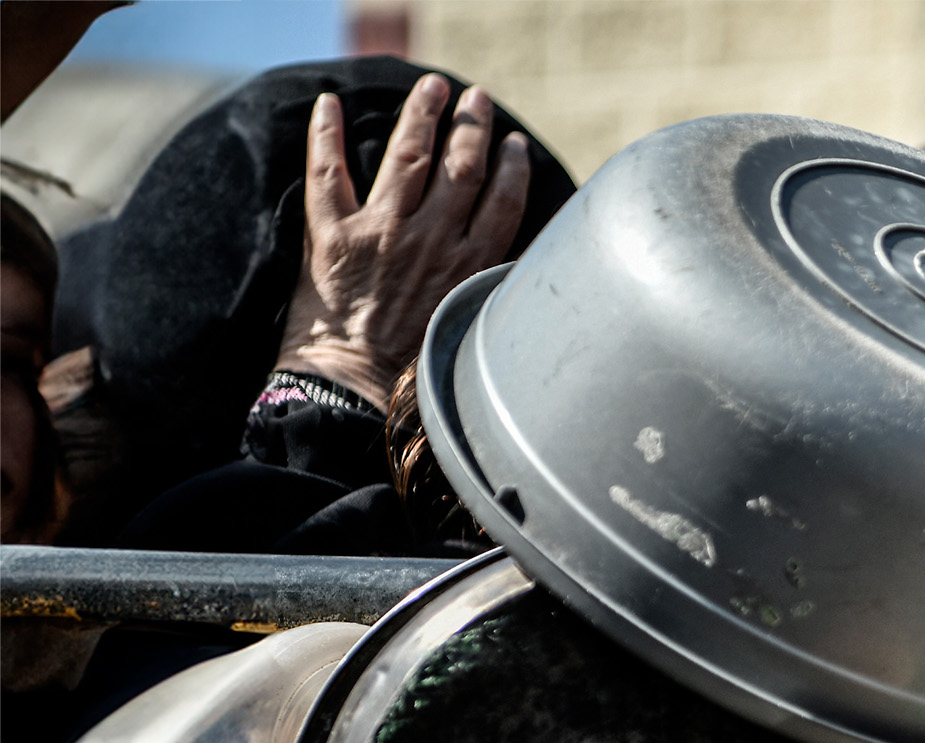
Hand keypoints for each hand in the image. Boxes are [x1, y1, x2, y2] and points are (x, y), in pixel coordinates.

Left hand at [274, 75, 530, 410]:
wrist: (355, 391)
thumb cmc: (415, 372)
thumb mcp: (472, 329)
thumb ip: (488, 289)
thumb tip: (511, 270)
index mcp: (469, 266)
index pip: (502, 200)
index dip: (511, 166)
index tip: (514, 143)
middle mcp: (431, 242)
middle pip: (461, 167)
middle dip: (472, 126)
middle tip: (477, 99)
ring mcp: (382, 234)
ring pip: (407, 156)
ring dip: (423, 114)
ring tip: (433, 86)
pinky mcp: (334, 237)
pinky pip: (329, 173)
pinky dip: (326, 134)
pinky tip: (328, 104)